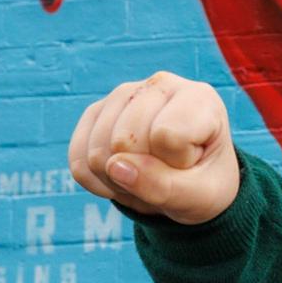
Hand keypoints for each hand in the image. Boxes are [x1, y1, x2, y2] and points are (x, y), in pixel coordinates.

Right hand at [68, 71, 240, 224]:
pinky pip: (78, 160)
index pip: (166, 135)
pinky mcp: (95, 112)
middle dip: (142, 175)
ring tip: (147, 177)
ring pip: (98, 151)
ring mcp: (123, 95)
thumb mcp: (199, 196)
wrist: (190, 183)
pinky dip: (98, 182)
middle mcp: (159, 86)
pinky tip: (124, 177)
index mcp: (199, 98)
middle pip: (124, 141)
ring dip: (119, 182)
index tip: (193, 164)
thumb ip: (164, 186)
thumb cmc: (203, 185)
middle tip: (166, 178)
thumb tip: (114, 166)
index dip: (175, 164)